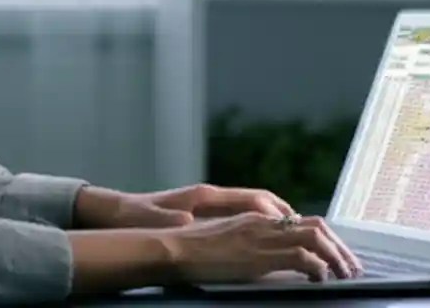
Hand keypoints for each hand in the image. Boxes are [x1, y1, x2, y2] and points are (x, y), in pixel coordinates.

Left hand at [147, 183, 295, 219]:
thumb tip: (186, 221)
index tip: (292, 222)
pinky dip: (260, 220)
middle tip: (308, 226)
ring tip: (296, 230)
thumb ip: (170, 220)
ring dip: (274, 214)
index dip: (272, 211)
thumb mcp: (154, 219)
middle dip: (283, 211)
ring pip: (252, 204)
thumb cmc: (138, 216)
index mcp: (203, 196)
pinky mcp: (205, 209)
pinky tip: (267, 233)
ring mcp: (209, 201)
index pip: (247, 198)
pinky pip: (241, 212)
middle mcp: (210, 195)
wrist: (122, 211)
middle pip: (257, 198)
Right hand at [162, 211, 363, 283]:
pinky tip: (321, 280)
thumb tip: (269, 258)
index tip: (337, 255)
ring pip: (316, 238)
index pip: (303, 222)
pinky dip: (318, 268)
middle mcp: (265, 223)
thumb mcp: (226, 241)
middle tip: (352, 267)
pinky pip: (302, 258)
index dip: (326, 238)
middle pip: (317, 226)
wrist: (174, 248)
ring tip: (345, 274)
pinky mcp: (261, 255)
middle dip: (339, 247)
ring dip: (336, 256)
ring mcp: (264, 237)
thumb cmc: (191, 250)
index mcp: (258, 219)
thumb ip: (250, 243)